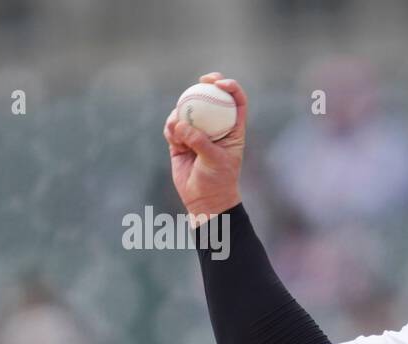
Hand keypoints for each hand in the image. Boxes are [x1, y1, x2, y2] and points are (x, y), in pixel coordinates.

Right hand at [164, 72, 246, 222]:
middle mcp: (215, 127)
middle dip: (206, 84)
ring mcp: (197, 132)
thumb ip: (200, 142)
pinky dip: (171, 129)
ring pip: (187, 111)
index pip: (236, 102)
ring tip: (180, 131)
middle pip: (211, 98)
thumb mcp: (214, 161)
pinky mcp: (180, 140)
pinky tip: (173, 140)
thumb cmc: (218, 181)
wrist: (204, 200)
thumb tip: (181, 124)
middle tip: (200, 81)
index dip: (231, 87)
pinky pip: (173, 126)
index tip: (221, 83)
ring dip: (181, 114)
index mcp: (232, 129)